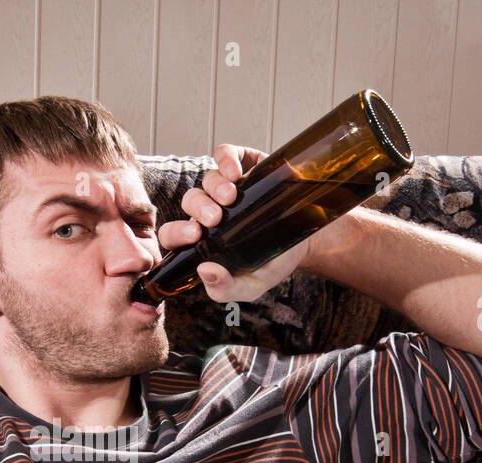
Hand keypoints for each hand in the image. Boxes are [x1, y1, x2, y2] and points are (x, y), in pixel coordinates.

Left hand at [157, 142, 327, 302]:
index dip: (176, 233)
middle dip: (198, 209)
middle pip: (190, 203)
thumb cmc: (273, 263)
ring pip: (206, 180)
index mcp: (203, 240)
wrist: (307, 240)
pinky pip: (224, 153)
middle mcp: (210, 212)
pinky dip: (226, 158)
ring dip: (214, 187)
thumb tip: (204, 271)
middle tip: (214, 219)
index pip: (174, 235)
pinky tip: (235, 172)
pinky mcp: (244, 165)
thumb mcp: (252, 285)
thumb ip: (226, 289)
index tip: (195, 236)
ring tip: (232, 197)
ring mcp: (226, 187)